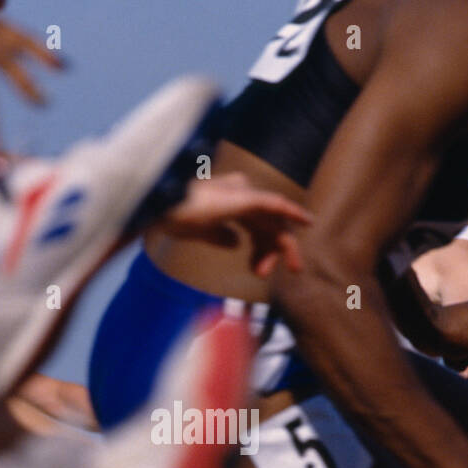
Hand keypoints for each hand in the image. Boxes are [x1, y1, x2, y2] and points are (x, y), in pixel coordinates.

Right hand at [157, 174, 311, 276]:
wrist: (160, 208)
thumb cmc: (171, 216)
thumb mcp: (199, 231)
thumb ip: (219, 235)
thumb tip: (236, 242)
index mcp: (227, 202)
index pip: (254, 225)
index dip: (260, 248)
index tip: (258, 270)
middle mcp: (239, 194)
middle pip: (267, 223)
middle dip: (274, 250)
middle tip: (285, 272)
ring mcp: (242, 193)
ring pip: (274, 219)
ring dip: (283, 245)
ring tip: (288, 268)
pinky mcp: (244, 197)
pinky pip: (275, 204)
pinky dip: (292, 212)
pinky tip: (307, 222)